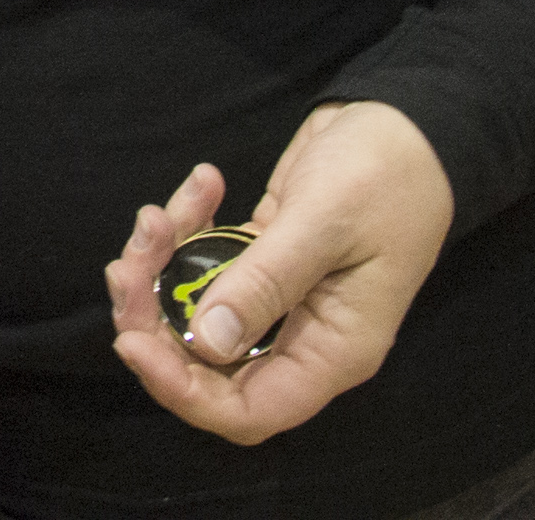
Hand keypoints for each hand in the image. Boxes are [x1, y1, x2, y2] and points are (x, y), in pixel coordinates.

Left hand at [105, 101, 453, 444]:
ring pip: (195, 308)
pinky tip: (205, 181)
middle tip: (127, 265)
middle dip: (154, 319)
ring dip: (162, 265)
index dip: (183, 391)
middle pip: (206, 362)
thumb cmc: (383, 177)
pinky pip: (206, 261)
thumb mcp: (324, 225)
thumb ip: (265, 284)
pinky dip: (189, 226)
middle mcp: (302, 335)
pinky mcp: (262, 260)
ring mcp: (280, 299)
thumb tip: (208, 343)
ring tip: (158, 214)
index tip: (132, 341)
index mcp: (331, 351)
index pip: (248, 409)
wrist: (406, 125)